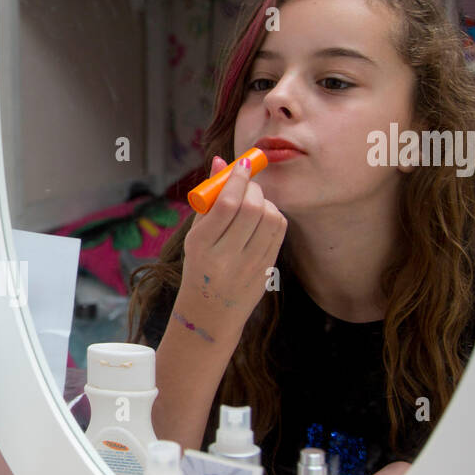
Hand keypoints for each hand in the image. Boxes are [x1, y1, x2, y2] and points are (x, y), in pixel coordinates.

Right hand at [181, 153, 286, 327]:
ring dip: (265, 201)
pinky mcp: (266, 270)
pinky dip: (273, 216)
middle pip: (251, 208)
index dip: (237, 178)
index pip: (226, 204)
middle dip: (252, 188)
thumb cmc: (200, 265)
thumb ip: (209, 200)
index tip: (242, 163)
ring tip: (253, 203)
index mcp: (202, 246)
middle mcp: (226, 258)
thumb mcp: (195, 235)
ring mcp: (249, 266)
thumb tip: (221, 161)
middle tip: (247, 183)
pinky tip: (262, 218)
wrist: (211, 312)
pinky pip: (279, 232)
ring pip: (270, 218)